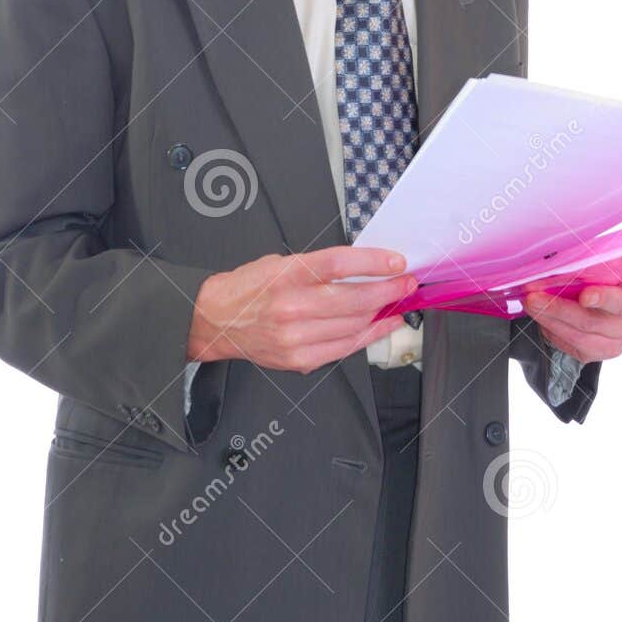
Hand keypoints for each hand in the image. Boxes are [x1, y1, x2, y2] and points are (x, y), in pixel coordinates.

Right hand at [187, 246, 417, 374]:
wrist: (215, 320)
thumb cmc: (248, 288)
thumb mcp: (280, 263)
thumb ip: (318, 267)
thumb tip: (362, 269)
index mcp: (286, 275)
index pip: (339, 264)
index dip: (374, 263)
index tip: (396, 262)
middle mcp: (291, 306)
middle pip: (354, 299)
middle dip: (388, 290)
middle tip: (406, 283)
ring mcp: (296, 337)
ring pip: (354, 325)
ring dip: (383, 313)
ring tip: (398, 302)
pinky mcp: (299, 359)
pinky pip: (344, 348)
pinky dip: (368, 336)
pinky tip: (381, 325)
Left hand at [520, 253, 621, 365]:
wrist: (610, 311)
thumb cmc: (606, 282)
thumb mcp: (606, 269)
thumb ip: (595, 266)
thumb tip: (560, 259)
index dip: (606, 296)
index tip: (585, 296)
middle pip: (593, 318)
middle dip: (560, 308)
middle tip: (535, 297)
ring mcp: (620, 340)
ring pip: (579, 334)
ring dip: (550, 319)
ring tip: (531, 305)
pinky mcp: (601, 353)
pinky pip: (572, 345)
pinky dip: (553, 331)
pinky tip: (541, 321)